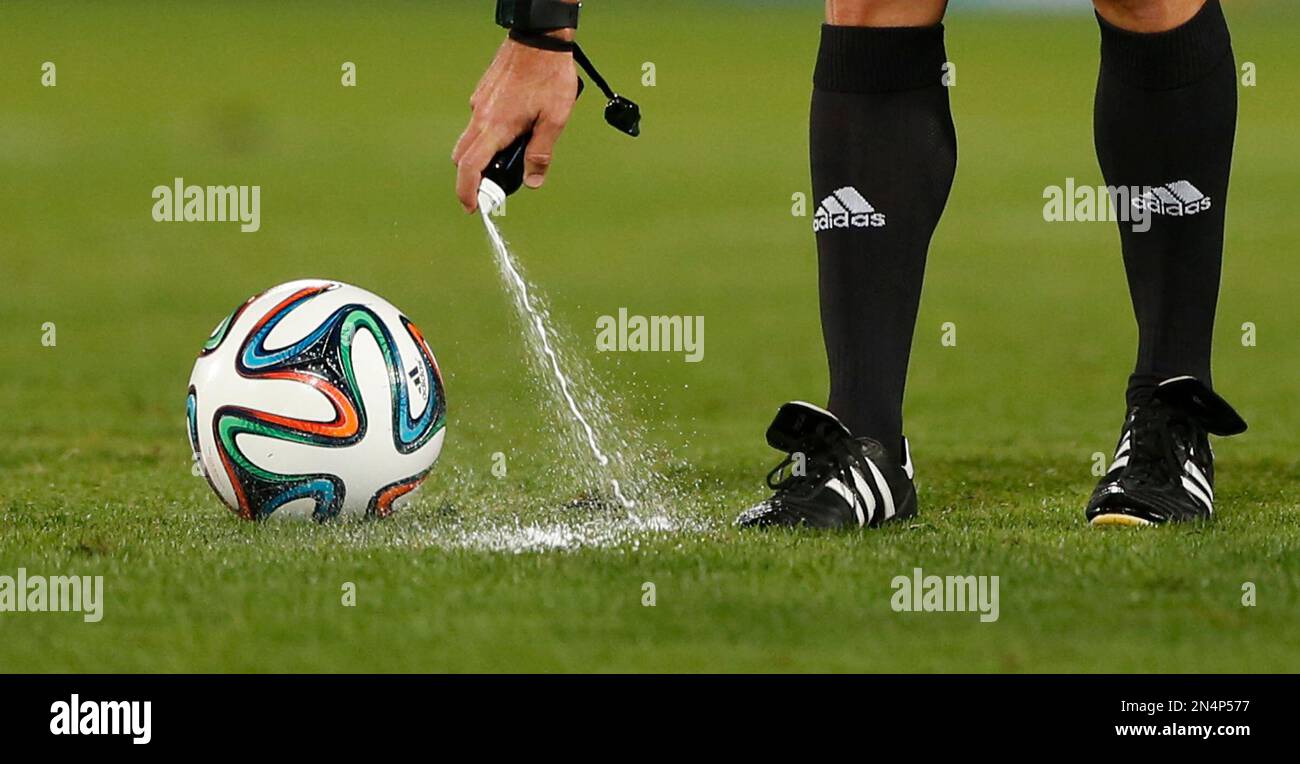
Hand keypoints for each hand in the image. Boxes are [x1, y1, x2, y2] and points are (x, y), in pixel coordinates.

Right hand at [452, 36, 578, 211]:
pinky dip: (489, 135)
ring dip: (482, 155)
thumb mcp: (555, 120)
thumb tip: (532, 182)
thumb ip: (541, 154)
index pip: (470, 167)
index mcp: (495, 128)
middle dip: (472, 177)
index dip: (466, 191)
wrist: (539, 39)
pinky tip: (515, 129)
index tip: (472, 207)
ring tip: (511, 157)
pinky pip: (479, 122)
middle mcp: (481, 116)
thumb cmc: (550, 77)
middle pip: (463, 157)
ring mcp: (479, 103)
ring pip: (470, 139)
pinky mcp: (484, 93)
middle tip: (493, 189)